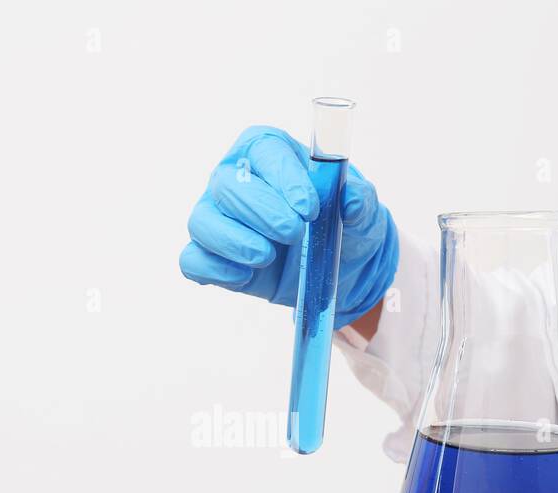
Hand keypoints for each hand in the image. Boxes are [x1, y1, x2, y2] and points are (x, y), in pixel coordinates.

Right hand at [179, 126, 398, 327]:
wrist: (337, 267)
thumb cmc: (342, 224)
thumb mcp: (363, 212)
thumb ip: (361, 201)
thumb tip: (350, 200)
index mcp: (270, 152)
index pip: (264, 151)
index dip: (283, 177)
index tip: (309, 208)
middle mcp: (235, 179)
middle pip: (227, 184)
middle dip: (260, 210)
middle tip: (294, 234)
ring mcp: (218, 218)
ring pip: (203, 221)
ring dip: (234, 241)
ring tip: (267, 257)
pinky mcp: (211, 256)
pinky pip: (193, 260)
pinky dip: (214, 269)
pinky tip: (244, 277)